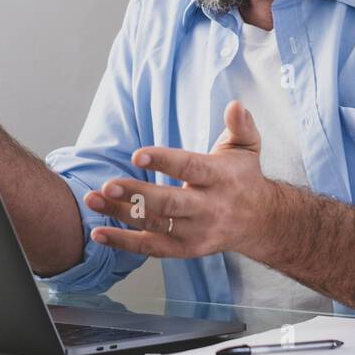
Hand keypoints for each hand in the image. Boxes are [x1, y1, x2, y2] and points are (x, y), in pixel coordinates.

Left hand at [83, 101, 280, 259]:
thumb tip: (235, 105)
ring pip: (154, 225)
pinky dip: (123, 243)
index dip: (163, 161)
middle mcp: (209, 208)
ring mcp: (196, 232)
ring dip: (120, 214)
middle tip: (108, 185)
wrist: (261, 222)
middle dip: (136, 195)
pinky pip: (151, 249)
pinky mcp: (185, 249)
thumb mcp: (247, 148)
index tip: (137, 154)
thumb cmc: (244, 178)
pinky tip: (99, 234)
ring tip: (93, 200)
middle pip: (168, 203)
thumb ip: (241, 125)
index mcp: (221, 178)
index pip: (190, 168)